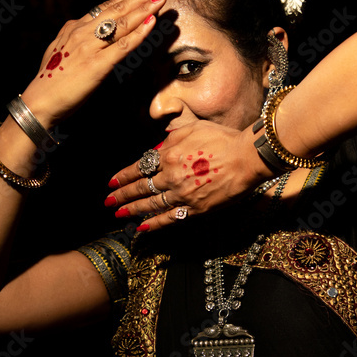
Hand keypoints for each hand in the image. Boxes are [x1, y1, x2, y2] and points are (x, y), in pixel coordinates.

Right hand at [19, 0, 166, 126]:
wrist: (40, 101)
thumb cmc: (51, 81)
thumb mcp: (60, 50)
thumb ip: (74, 37)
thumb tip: (85, 28)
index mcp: (74, 28)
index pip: (104, 7)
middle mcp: (82, 32)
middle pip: (116, 9)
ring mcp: (89, 47)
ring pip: (122, 23)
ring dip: (144, 8)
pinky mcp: (97, 65)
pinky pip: (123, 46)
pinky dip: (139, 33)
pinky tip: (151, 21)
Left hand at [105, 121, 272, 229]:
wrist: (247, 158)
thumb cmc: (224, 139)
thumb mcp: (193, 128)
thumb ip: (172, 138)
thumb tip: (158, 148)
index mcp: (169, 155)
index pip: (140, 167)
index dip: (124, 176)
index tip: (112, 182)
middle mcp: (171, 177)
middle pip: (141, 187)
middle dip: (122, 195)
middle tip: (108, 201)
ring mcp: (183, 195)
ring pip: (152, 204)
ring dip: (133, 210)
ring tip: (119, 214)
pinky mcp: (196, 209)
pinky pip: (171, 218)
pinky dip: (155, 224)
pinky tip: (142, 228)